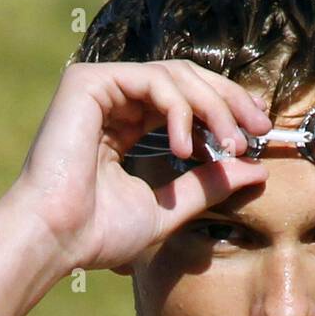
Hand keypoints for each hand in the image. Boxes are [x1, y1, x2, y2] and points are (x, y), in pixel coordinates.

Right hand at [10, 59, 273, 271]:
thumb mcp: (169, 207)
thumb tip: (255, 169)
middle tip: (259, 128)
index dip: (225, 109)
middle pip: (187, 78)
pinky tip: (184, 147)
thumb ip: (207, 184)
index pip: (186, 100)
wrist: (54, 240)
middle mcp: (113, 101)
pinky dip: (178, 109)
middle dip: (229, 101)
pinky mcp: (87, 82)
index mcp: (126, 126)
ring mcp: (98, 88)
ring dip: (213, 106)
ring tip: (230, 143)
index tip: (259, 131)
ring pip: (175, 75)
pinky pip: (152, 80)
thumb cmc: (97, 233)